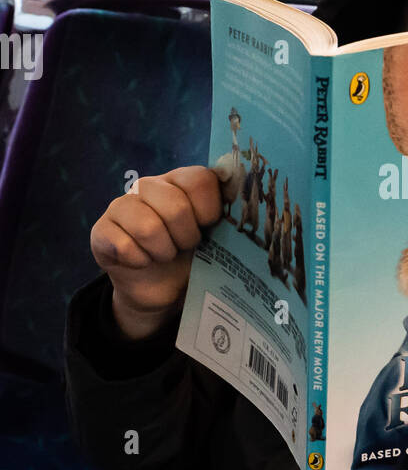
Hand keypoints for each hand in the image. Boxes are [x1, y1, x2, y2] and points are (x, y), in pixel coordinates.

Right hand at [90, 166, 222, 338]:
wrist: (163, 290)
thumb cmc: (194, 258)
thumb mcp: (217, 238)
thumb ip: (230, 217)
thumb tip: (244, 205)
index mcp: (181, 181)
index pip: (200, 180)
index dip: (208, 211)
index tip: (208, 228)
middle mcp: (149, 186)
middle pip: (176, 206)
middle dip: (187, 237)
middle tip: (184, 247)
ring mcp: (121, 205)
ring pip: (148, 227)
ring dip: (163, 252)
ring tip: (163, 255)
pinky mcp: (101, 231)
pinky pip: (124, 246)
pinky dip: (140, 262)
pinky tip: (142, 262)